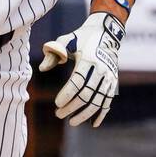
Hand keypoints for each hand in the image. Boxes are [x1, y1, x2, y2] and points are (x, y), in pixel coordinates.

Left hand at [38, 11, 123, 126]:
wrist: (106, 32)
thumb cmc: (81, 37)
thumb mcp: (66, 40)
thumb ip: (54, 53)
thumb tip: (42, 68)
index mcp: (89, 59)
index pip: (77, 82)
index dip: (67, 94)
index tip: (57, 103)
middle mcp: (101, 69)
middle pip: (87, 94)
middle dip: (73, 107)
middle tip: (59, 114)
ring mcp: (109, 77)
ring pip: (98, 101)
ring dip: (85, 114)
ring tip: (72, 121)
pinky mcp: (113, 82)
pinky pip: (108, 101)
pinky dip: (102, 113)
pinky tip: (94, 124)